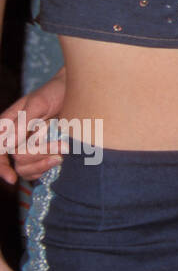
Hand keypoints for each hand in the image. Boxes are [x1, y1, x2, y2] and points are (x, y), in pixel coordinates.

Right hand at [0, 68, 66, 184]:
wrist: (76, 92)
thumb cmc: (54, 93)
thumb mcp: (38, 103)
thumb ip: (22, 123)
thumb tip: (8, 144)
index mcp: (7, 126)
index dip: (1, 167)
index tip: (12, 178)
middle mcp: (14, 138)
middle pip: (17, 159)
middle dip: (38, 155)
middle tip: (62, 146)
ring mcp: (27, 146)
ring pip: (25, 168)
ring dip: (43, 164)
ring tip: (62, 155)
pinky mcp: (41, 151)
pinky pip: (37, 170)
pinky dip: (46, 168)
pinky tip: (59, 159)